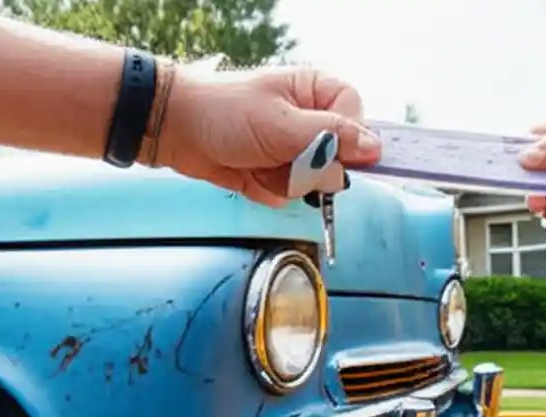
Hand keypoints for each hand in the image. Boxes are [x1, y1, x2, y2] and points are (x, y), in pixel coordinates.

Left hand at [155, 65, 382, 207]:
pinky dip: (267, 190)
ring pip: (312, 183)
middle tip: (279, 155)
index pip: (357, 122)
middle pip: (337, 160)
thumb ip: (330, 138)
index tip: (329, 155)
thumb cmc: (222, 112)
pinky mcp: (273, 172)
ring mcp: (290, 149)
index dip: (345, 143)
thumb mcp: (282, 124)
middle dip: (307, 167)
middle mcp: (308, 120)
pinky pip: (287, 195)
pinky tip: (246, 173)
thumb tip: (373, 148)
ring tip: (255, 162)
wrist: (173, 129)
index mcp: (316, 92)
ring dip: (283, 181)